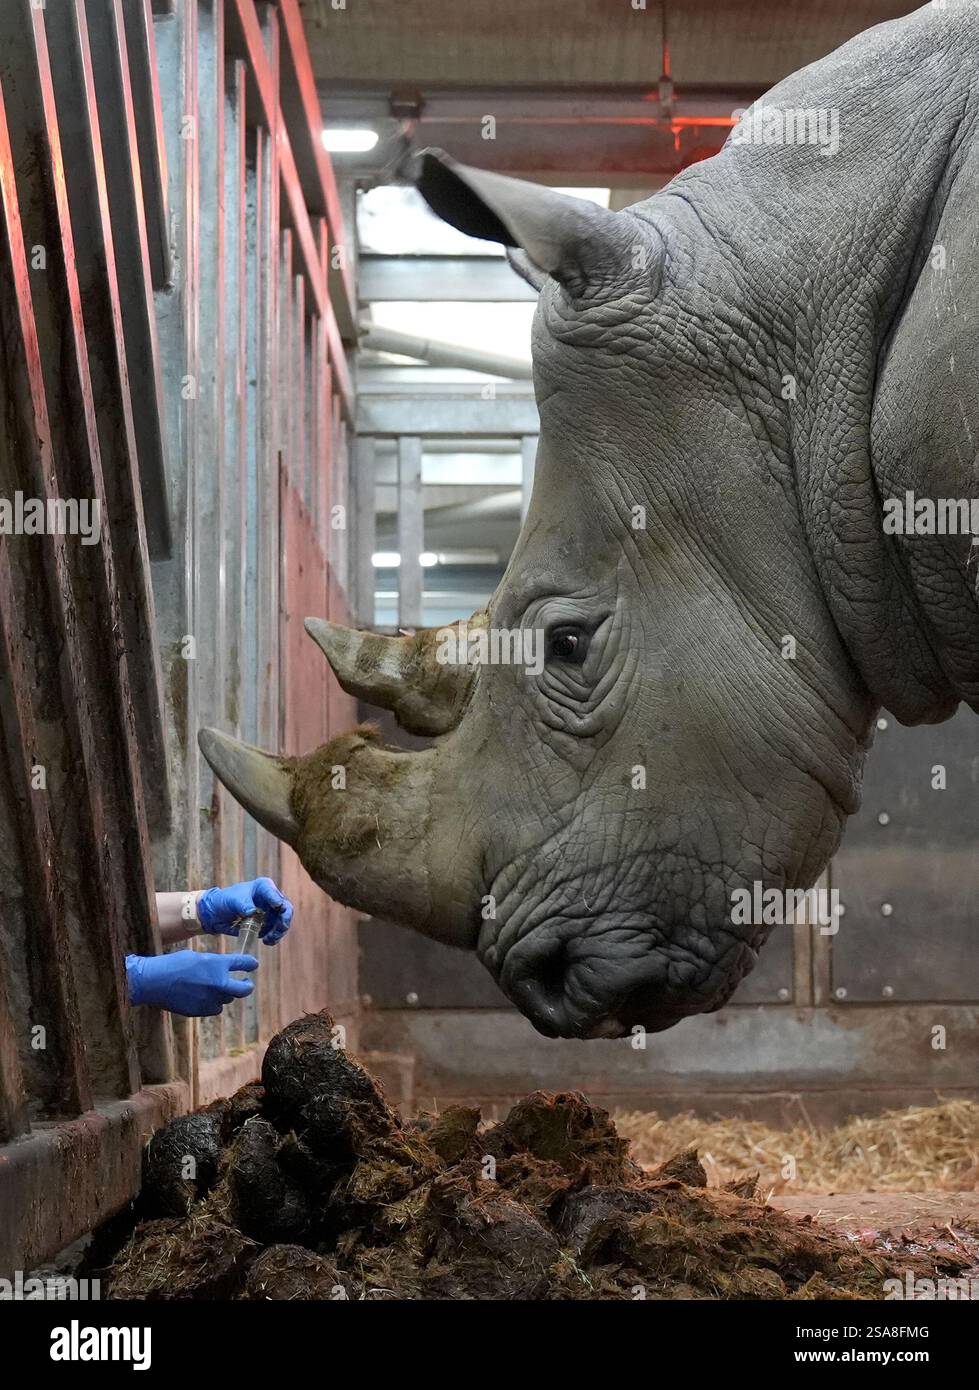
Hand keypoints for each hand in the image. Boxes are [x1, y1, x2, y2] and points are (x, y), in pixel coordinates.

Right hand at [126, 951, 256, 1016]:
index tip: (253, 965)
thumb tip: (223, 969)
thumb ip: (214, 963)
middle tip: (246, 983)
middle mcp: (218, 983)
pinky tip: (204, 997)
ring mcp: (211, 999)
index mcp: (217, 964)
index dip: (250, 964)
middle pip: (244, 989)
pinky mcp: (201, 1010)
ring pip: (228, 999)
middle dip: (247, 986)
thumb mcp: (197, 956)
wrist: (154, 982)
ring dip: (225, 994)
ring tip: (215, 988)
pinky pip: (215, 1008)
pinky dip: (213, 1003)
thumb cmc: (173, 964)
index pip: (243, 963)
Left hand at [195, 877, 293, 943]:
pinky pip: (276, 931)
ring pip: (283, 921)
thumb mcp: (232, 900)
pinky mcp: (266, 924)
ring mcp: (269, 912)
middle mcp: (269, 898)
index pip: (273, 893)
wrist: (216, 915)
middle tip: (278, 929)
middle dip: (283, 920)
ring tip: (269, 940)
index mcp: (263, 887)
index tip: (277, 907)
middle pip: (285, 908)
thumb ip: (243, 904)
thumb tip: (252, 911)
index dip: (276, 900)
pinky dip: (274, 937)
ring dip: (278, 932)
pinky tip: (267, 941)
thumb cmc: (224, 901)